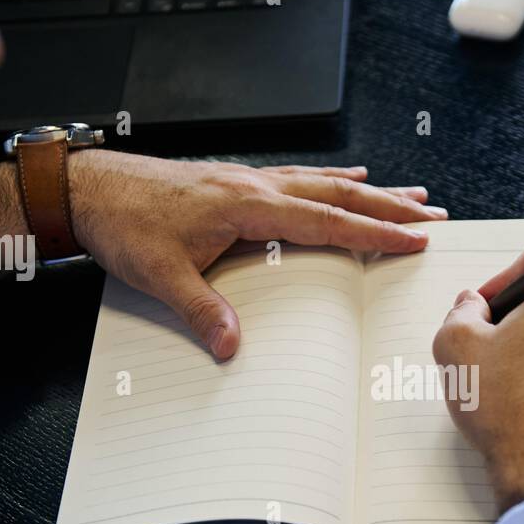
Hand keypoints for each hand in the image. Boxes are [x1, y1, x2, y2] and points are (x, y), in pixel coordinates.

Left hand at [68, 151, 445, 357]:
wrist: (90, 189)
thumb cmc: (124, 224)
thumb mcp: (159, 275)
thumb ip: (200, 311)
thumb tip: (232, 347)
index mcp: (246, 205)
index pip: (325, 220)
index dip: (373, 233)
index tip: (414, 240)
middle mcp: (255, 185)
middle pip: (338, 195)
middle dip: (390, 208)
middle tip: (434, 216)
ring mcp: (249, 179)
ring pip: (325, 182)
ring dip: (371, 191)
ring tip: (412, 194)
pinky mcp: (238, 181)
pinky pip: (300, 177)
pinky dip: (333, 178)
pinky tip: (351, 175)